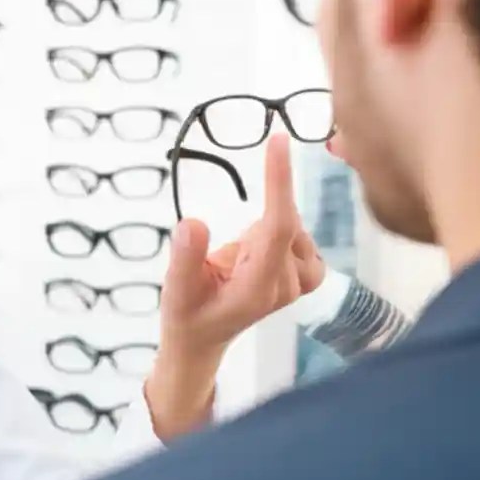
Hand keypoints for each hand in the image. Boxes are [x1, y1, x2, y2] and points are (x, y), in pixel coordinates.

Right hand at [145, 133, 325, 439]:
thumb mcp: (175, 288)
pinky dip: (277, 229)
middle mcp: (286, 284)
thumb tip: (193, 222)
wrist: (203, 338)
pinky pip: (296, 231)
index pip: (278, 227)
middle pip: (286, 221)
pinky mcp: (303, 274)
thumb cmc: (187, 314)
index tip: (278, 141)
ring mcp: (299, 281)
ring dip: (264, 226)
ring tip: (236, 260)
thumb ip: (185, 257)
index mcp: (258, 287)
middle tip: (228, 254)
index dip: (279, 183)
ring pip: (292, 224)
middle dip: (260, 214)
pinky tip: (255, 252)